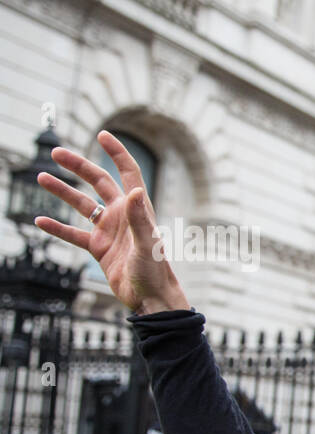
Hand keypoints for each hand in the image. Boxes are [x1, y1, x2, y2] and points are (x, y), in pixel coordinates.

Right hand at [33, 130, 189, 314]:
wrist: (150, 298)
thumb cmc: (154, 272)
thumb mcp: (146, 244)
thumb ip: (140, 218)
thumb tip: (134, 190)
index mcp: (136, 210)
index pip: (127, 173)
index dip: (117, 153)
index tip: (103, 134)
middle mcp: (122, 216)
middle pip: (98, 183)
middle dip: (79, 166)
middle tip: (56, 152)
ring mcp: (109, 231)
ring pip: (82, 205)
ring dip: (63, 192)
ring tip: (41, 178)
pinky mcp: (99, 248)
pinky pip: (74, 234)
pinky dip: (58, 227)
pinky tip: (40, 220)